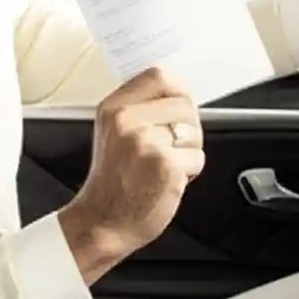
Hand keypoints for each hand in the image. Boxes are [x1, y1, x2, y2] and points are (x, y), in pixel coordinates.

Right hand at [57, 67, 203, 281]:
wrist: (102, 222)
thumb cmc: (112, 182)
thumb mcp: (113, 133)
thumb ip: (139, 109)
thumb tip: (177, 94)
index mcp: (113, 108)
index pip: (158, 76)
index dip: (178, 90)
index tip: (179, 105)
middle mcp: (127, 121)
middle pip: (183, 103)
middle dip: (188, 126)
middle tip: (171, 147)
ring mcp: (146, 142)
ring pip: (193, 131)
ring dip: (189, 151)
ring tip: (165, 165)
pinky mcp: (165, 165)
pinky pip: (197, 157)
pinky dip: (190, 172)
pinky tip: (168, 180)